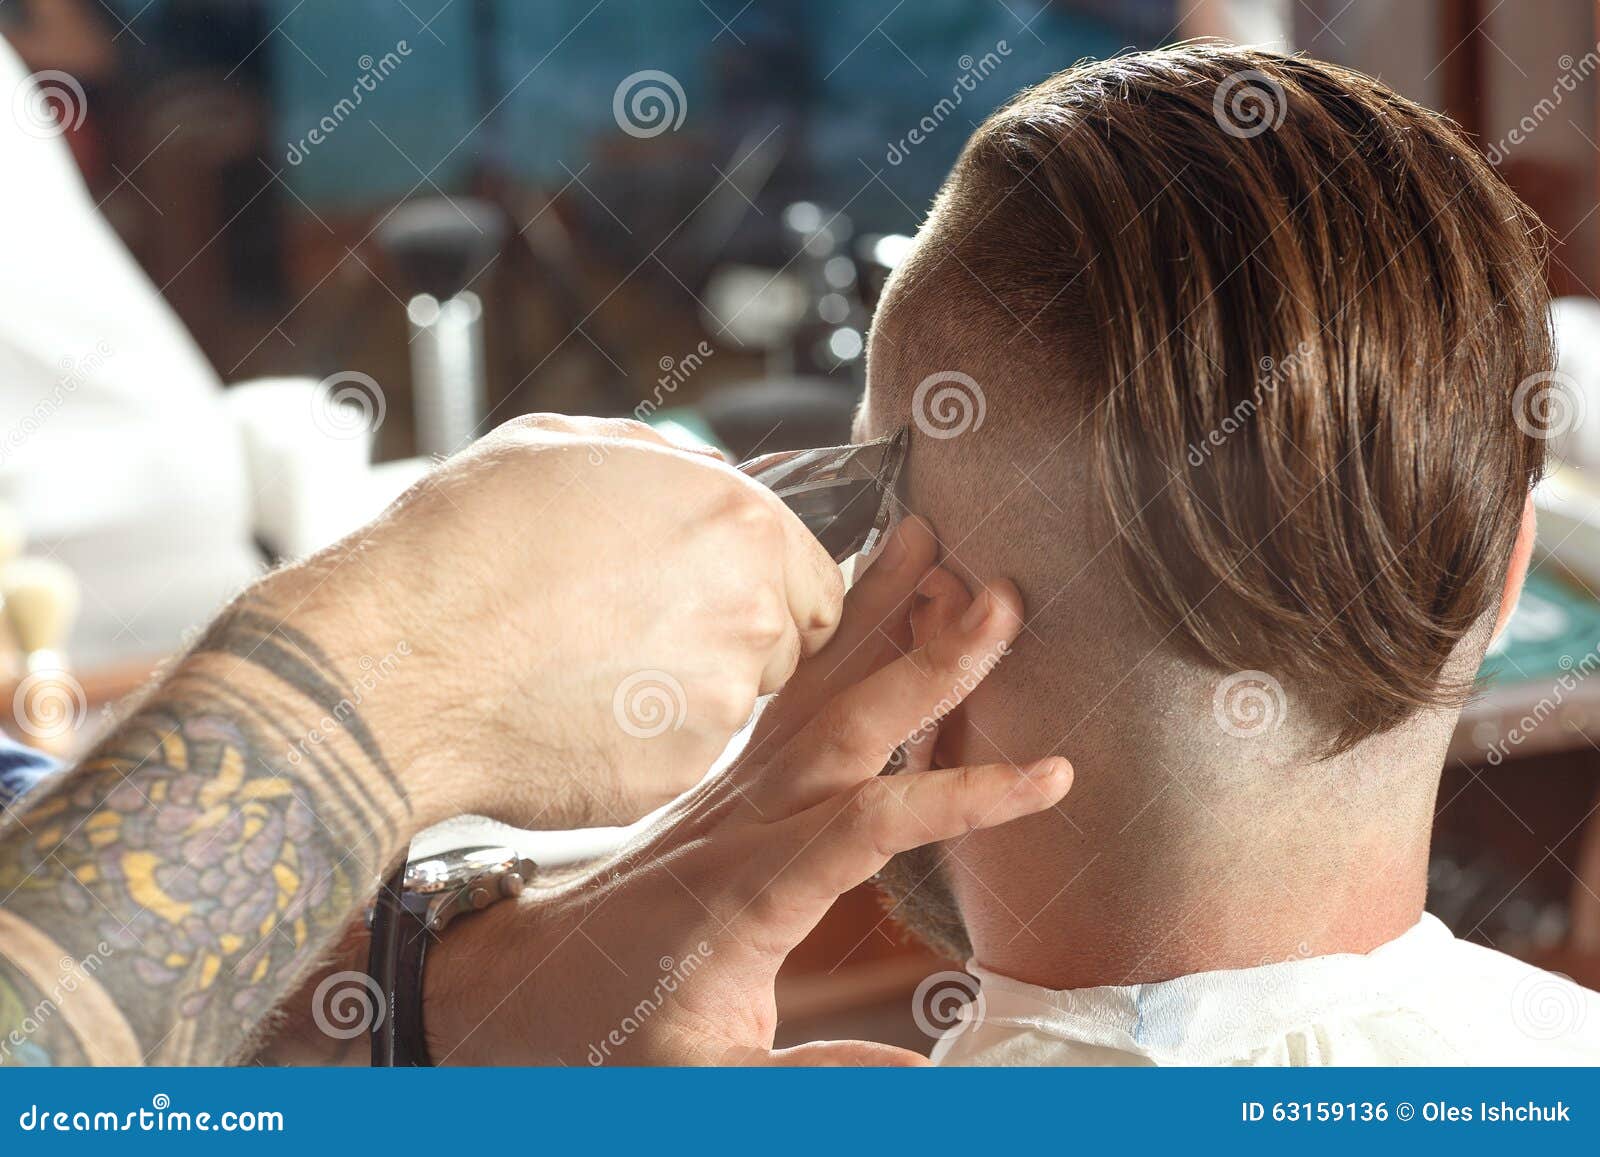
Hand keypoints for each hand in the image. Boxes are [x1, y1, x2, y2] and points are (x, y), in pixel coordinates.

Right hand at [245, 414, 845, 829]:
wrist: (394, 663)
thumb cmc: (463, 548)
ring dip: (681, 692)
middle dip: (727, 638)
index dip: (771, 588)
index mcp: (739, 524)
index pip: (819, 580)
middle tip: (634, 628)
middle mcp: (748, 615)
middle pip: (781, 645)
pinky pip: (679, 757)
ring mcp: (717, 705)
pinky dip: (639, 743)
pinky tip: (569, 712)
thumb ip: (664, 464)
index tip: (724, 597)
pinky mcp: (674, 775)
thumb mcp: (564, 448)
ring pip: (731, 704)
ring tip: (585, 666)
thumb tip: (701, 478)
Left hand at [421, 517, 1072, 1064]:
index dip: (962, 794)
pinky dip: (830, 636)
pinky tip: (859, 591)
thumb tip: (929, 1085)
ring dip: (874, 613)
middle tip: (1001, 597)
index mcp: (749, 891)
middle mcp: (744, 819)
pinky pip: (787, 694)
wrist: (525, 987)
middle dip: (929, 658)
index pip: (869, 822)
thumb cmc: (608, 1035)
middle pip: (847, 723)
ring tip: (928, 540)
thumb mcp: (701, 1083)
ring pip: (814, 687)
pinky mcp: (728, 778)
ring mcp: (733, 789)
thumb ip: (816, 1079)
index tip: (1051, 774)